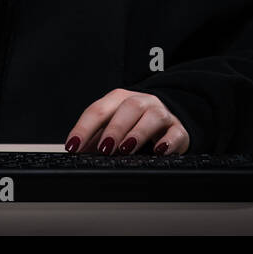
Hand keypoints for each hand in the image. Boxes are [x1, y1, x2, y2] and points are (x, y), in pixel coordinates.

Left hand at [63, 88, 189, 155]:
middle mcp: (141, 102)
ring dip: (138, 133)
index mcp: (119, 100)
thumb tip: (76, 153)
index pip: (98, 110)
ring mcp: (161, 114)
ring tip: (126, 149)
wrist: (166, 122)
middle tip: (104, 148)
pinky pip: (176, 133)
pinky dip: (168, 142)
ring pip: (153, 116)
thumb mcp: (110, 130)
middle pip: (129, 108)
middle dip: (115, 128)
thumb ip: (93, 140)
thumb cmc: (132, 126)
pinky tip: (159, 151)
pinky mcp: (178, 130)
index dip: (84, 128)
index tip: (73, 146)